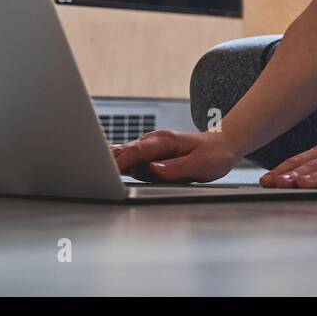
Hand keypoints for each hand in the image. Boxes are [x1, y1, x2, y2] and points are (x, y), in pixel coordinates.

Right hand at [110, 129, 240, 183]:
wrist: (222, 146)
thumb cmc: (213, 156)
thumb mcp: (199, 166)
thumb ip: (174, 169)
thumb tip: (152, 170)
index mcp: (164, 141)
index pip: (136, 151)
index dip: (121, 162)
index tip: (107, 171)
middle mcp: (153, 141)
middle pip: (125, 151)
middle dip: (109, 161)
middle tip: (94, 173)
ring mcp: (150, 147)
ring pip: (125, 156)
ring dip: (113, 165)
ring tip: (98, 174)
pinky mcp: (150, 155)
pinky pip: (131, 160)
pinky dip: (120, 165)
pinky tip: (110, 171)